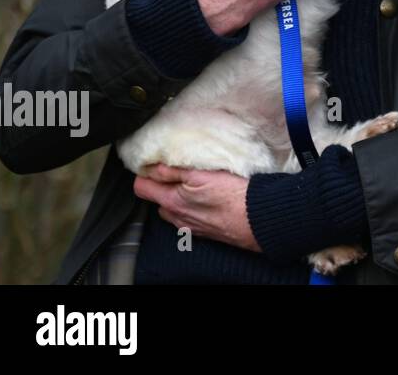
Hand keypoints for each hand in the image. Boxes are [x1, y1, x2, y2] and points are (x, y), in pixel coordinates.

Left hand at [133, 163, 259, 251]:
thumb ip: (174, 170)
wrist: (256, 218)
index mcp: (171, 202)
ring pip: (174, 210)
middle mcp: (176, 218)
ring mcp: (189, 227)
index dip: (144, 174)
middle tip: (182, 172)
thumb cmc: (232, 195)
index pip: (141, 188)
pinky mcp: (203, 232)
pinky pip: (189, 218)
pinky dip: (193, 208)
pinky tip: (210, 200)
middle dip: (164, 186)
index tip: (155, 164)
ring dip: (180, 198)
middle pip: (157, 199)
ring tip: (198, 185)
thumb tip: (151, 166)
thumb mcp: (202, 174)